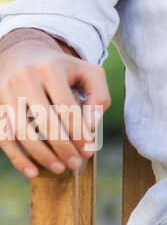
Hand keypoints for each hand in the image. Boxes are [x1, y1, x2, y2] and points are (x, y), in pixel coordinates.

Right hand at [0, 39, 109, 178]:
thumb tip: (91, 127)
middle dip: (62, 146)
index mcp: (50, 68)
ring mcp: (5, 92)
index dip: (78, 131)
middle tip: (76, 163)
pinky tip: (32, 171)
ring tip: (60, 168)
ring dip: (41, 154)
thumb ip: (98, 96)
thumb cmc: (63, 68)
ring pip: (21, 131)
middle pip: (43, 120)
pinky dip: (17, 157)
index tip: (88, 149)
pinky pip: (3, 136)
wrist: (23, 54)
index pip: (66, 106)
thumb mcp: (88, 72)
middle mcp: (24, 78)